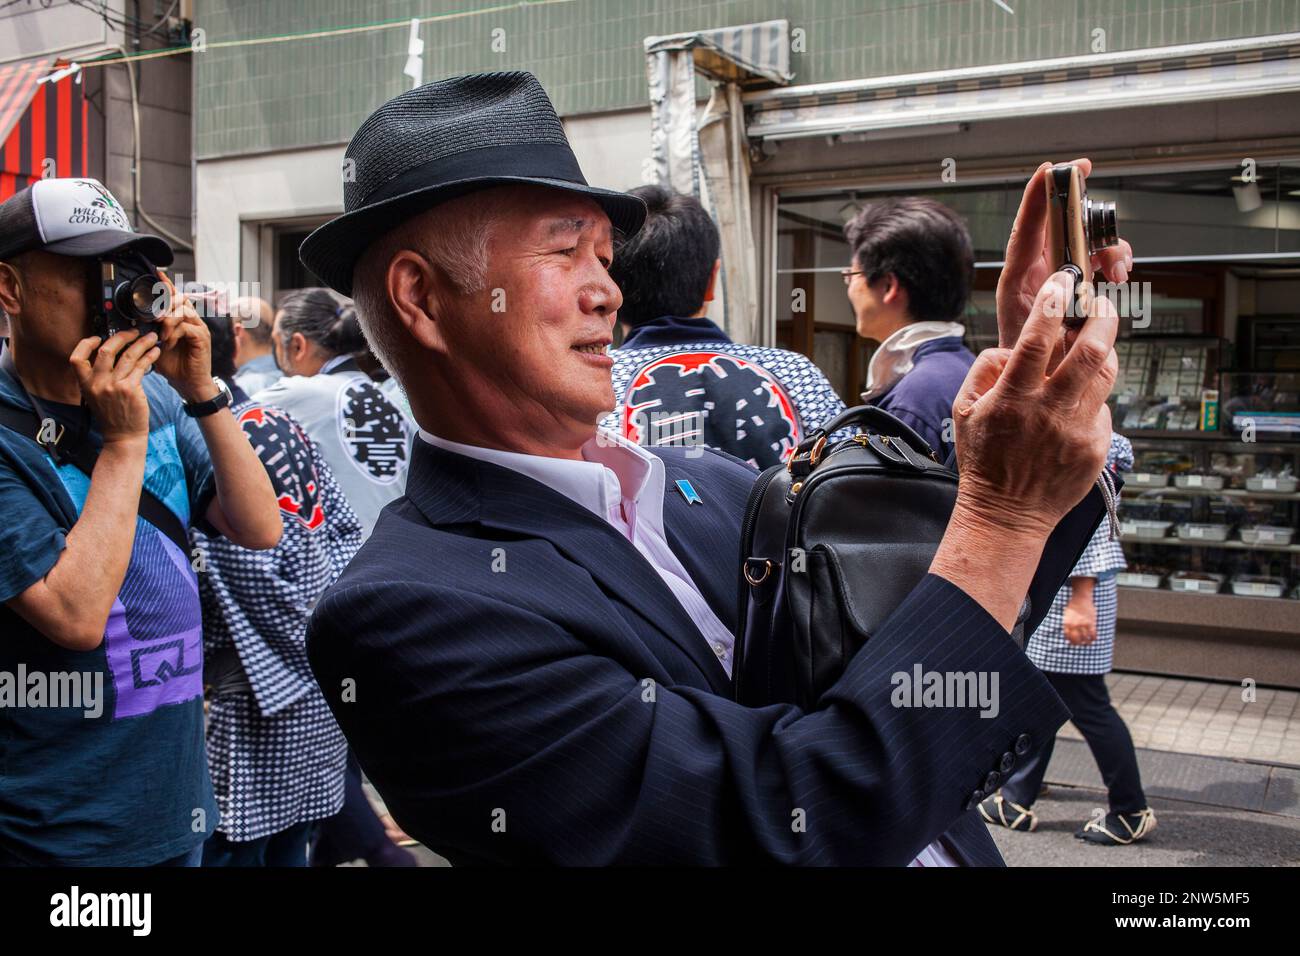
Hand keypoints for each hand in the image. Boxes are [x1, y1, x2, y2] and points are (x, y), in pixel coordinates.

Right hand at [69, 329, 160, 443]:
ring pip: (128, 356)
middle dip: (121, 336)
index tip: (97, 337)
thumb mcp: (96, 397)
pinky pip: (140, 366)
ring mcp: (113, 386)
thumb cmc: (113, 416)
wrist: (123, 437)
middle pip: (105, 350)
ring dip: (141, 343)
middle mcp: (97, 384)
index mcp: (85, 384)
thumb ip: (98, 378)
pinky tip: (155, 352)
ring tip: (152, 337)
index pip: (76, 358)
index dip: (85, 345)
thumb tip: (108, 355)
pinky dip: (149, 356)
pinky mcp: (130, 390)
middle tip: (133, 331)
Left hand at [150, 269, 216, 402]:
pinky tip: (168, 342)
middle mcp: (193, 321)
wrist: (189, 385)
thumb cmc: (175, 366)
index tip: (156, 274)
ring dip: (167, 319)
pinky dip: (174, 333)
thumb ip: (150, 331)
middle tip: (153, 314)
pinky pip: (186, 327)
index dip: (167, 285)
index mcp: (182, 320)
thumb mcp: (156, 345)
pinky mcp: (202, 338)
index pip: (175, 297)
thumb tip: (135, 320)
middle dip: (165, 303)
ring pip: (183, 311)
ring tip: (160, 332)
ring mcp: (199, 329)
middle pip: (180, 299)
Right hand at [951, 270, 1118, 537]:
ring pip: (1106, 374)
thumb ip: (984, 370)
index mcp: (1012, 400)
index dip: (1051, 306)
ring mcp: (1077, 431)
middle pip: (1089, 352)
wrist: (1007, 514)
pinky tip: (1077, 402)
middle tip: (1101, 302)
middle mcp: (1048, 412)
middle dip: (1101, 317)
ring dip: (1105, 350)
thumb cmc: (984, 461)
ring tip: (1098, 340)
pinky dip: (1092, 396)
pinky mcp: (1096, 447)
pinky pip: (1102, 407)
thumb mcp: (964, 412)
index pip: (1035, 341)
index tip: (1061, 283)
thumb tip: (1012, 347)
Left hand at [997, 158, 1133, 352]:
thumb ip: (1048, 312)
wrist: (1044, 389)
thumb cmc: (1029, 363)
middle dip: (1088, 220)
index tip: (1054, 168)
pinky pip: (1104, 261)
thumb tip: (1080, 292)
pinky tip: (1121, 275)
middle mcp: (1041, 274)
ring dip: (1109, 246)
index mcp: (1018, 281)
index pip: (1026, 231)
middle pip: (1065, 227)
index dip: (1037, 197)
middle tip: (1101, 229)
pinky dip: (1116, 262)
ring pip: (1090, 241)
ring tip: (1117, 269)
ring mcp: (1065, 278)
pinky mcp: (1086, 287)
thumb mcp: (1030, 340)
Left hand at [1063, 598, 1097, 644]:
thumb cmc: (1073, 606)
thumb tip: (1069, 635)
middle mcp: (1074, 625)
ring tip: (1088, 643)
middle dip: (1079, 644)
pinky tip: (1094, 639)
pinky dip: (1093, 638)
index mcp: (1067, 623)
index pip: (1068, 637)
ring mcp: (1082, 624)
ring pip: (1085, 638)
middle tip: (1081, 644)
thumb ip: (1068, 624)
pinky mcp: (1091, 622)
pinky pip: (1092, 634)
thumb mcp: (1066, 615)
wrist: (1081, 597)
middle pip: (1076, 639)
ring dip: (1087, 642)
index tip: (1074, 643)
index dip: (1071, 642)